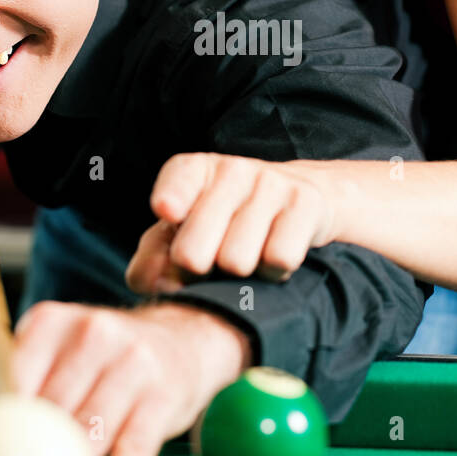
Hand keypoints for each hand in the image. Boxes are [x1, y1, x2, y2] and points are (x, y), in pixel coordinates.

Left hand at [0, 301, 251, 455]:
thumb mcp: (56, 344)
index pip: (12, 377)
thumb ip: (10, 364)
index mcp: (55, 320)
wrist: (184, 339)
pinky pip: (131, 451)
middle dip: (40, 440)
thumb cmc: (108, 352)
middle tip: (35, 453)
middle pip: (47, 411)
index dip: (7, 414)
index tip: (3, 437)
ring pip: (85, 434)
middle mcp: (94, 333)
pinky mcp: (162, 399)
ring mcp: (132, 365)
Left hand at [126, 153, 336, 294]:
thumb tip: (166, 285)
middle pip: (192, 253)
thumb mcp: (180, 235)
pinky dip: (273, 272)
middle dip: (196, 272)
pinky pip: (279, 260)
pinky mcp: (305, 203)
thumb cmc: (225, 226)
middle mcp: (231, 170)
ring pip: (236, 262)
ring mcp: (270, 183)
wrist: (301, 201)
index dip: (170, 202)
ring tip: (245, 256)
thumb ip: (151, 262)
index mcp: (192, 171)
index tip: (168, 213)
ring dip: (239, 274)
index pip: (173, 186)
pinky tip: (271, 256)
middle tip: (209, 264)